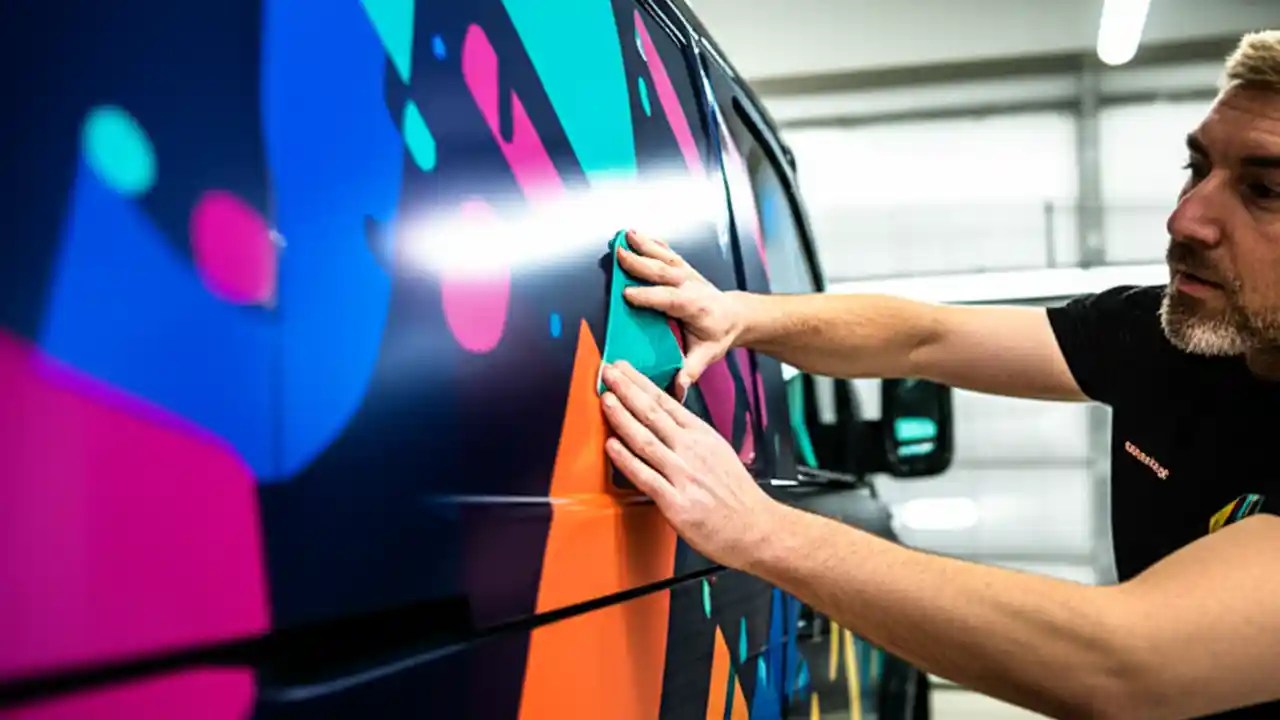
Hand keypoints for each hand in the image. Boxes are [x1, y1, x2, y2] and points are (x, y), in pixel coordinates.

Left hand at [599, 360, 786, 569]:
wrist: (755, 528)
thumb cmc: (736, 494)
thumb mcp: (717, 451)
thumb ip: (690, 436)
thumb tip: (663, 421)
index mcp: (701, 435)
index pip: (666, 402)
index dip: (641, 383)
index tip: (623, 369)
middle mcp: (692, 450)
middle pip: (654, 413)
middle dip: (627, 390)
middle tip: (609, 373)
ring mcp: (683, 474)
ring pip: (646, 440)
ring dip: (622, 418)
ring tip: (606, 400)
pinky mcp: (676, 502)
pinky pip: (646, 476)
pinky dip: (626, 460)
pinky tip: (611, 446)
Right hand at [618, 230, 743, 399]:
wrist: (735, 316)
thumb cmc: (718, 335)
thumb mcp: (707, 355)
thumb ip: (690, 370)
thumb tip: (678, 388)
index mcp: (694, 308)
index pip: (670, 300)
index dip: (650, 297)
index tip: (628, 294)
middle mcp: (691, 286)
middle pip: (664, 273)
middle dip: (642, 264)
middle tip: (620, 256)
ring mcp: (687, 274)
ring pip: (665, 258)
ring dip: (645, 246)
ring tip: (626, 236)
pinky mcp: (683, 268)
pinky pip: (667, 253)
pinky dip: (653, 242)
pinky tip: (637, 234)